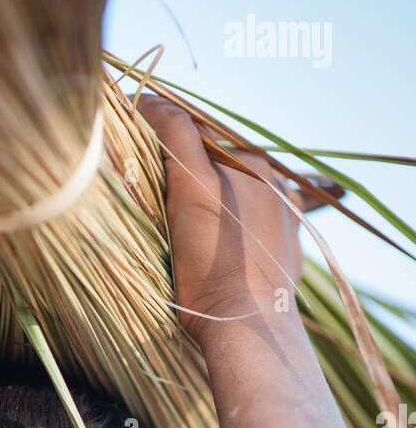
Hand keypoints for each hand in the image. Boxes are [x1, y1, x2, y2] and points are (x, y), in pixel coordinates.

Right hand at [136, 96, 303, 349]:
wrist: (246, 328)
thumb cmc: (211, 263)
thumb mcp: (188, 189)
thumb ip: (175, 136)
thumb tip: (152, 99)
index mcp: (254, 165)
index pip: (200, 142)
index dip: (166, 150)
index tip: (139, 167)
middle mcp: (278, 188)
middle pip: (220, 174)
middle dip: (191, 182)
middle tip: (161, 210)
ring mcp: (286, 226)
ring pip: (237, 206)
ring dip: (213, 212)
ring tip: (189, 240)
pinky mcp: (286, 261)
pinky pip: (254, 239)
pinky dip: (234, 241)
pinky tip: (217, 261)